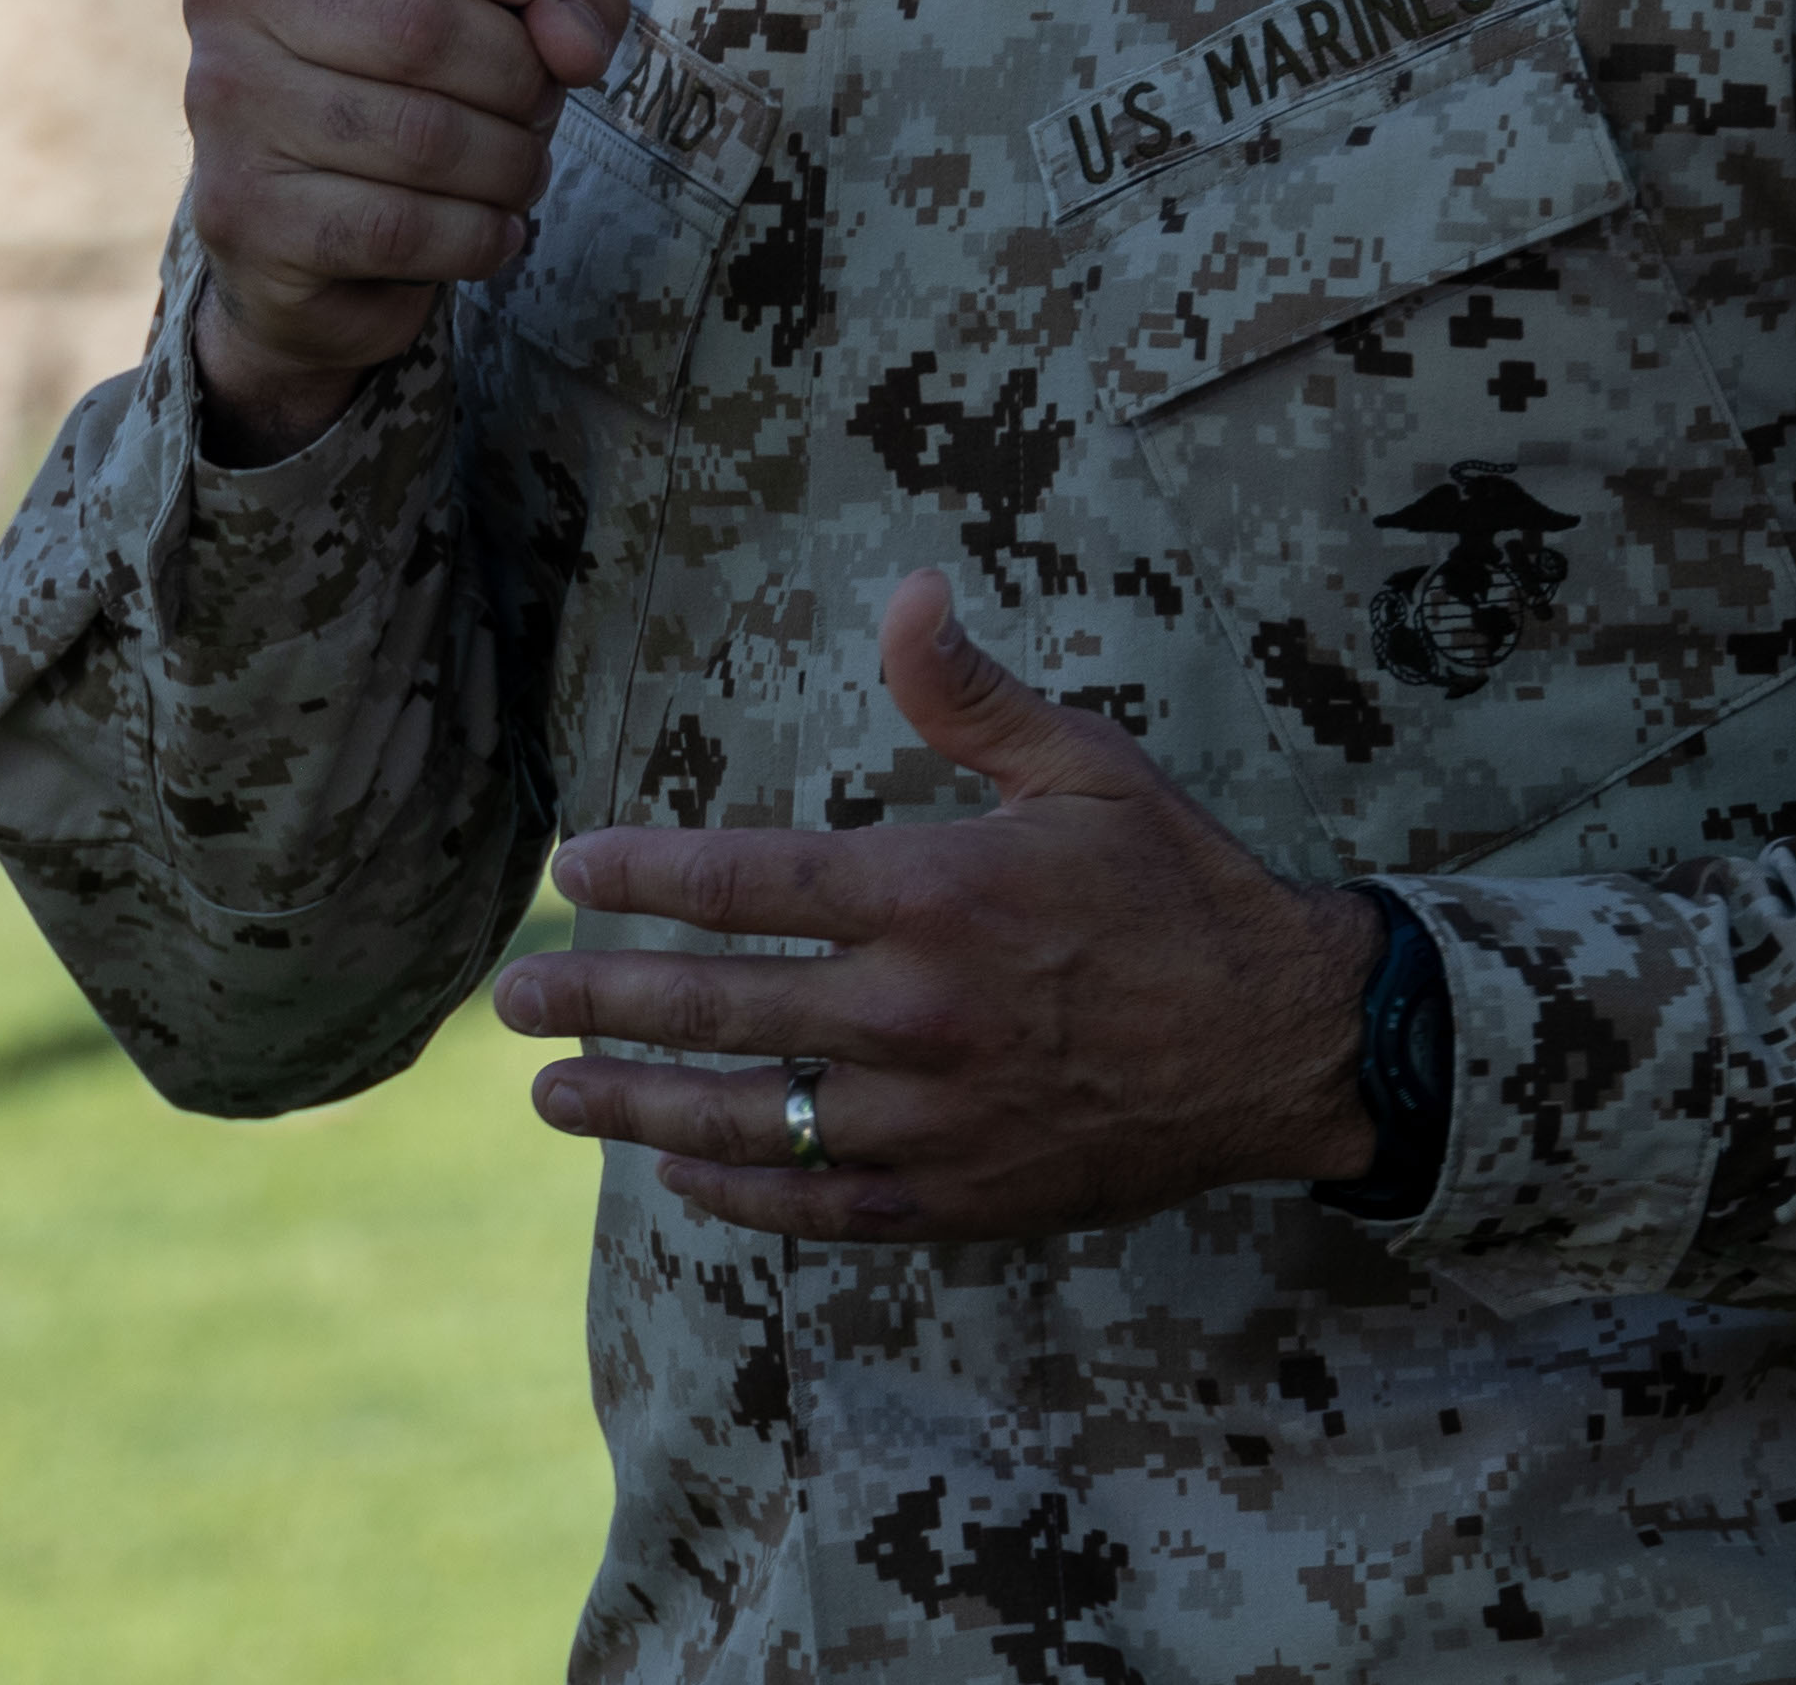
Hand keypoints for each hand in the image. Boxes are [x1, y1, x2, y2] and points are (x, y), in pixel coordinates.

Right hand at [181, 0, 623, 461]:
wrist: (310, 235)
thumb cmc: (413, 91)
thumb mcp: (503, 13)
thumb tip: (574, 49)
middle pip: (427, 25)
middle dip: (520, 83)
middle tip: (536, 111)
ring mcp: (227, 104)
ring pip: (424, 139)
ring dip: (509, 169)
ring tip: (514, 172)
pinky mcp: (242, 213)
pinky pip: (400, 228)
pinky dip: (476, 238)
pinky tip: (487, 230)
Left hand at [494, 570, 1387, 1243]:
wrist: (1283, 1042)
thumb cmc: (1180, 887)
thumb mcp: (1084, 764)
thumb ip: (971, 692)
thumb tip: (905, 589)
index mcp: (931, 894)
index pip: (742, 882)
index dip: (642, 876)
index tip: (573, 870)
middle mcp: (913, 1013)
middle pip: (715, 1008)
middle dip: (597, 999)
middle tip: (512, 999)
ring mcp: (930, 1117)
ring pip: (746, 1119)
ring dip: (634, 1107)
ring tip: (553, 1096)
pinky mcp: (960, 1194)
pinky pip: (819, 1206)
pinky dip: (740, 1195)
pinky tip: (680, 1176)